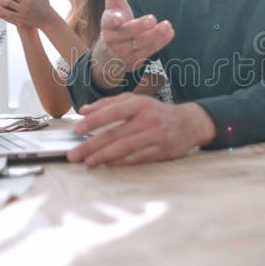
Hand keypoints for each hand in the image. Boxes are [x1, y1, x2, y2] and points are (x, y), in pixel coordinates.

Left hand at [69, 93, 214, 166]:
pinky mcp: (161, 152)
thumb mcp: (136, 101)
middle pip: (115, 134)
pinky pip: (137, 158)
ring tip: (87, 162)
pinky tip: (107, 164)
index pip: (113, 112)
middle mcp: (148, 119)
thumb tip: (83, 110)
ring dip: (103, 157)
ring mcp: (156, 137)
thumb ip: (109, 103)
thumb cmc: (156, 111)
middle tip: (73, 154)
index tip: (77, 129)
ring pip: (124, 149)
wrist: (190, 123)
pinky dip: (120, 162)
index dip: (94, 121)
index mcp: (140, 104)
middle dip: (91, 145)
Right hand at [91, 0, 173, 86]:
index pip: (108, 22)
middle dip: (138, 27)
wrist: (109, 56)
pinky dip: (160, 42)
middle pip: (127, 33)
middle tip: (151, 19)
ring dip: (154, 36)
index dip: (113, 19)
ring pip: (140, 44)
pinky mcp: (136, 60)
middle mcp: (114, 39)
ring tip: (166, 25)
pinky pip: (149, 52)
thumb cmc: (114, 25)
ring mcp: (125, 52)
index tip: (118, 17)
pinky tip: (169, 32)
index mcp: (107, 24)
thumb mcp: (112, 6)